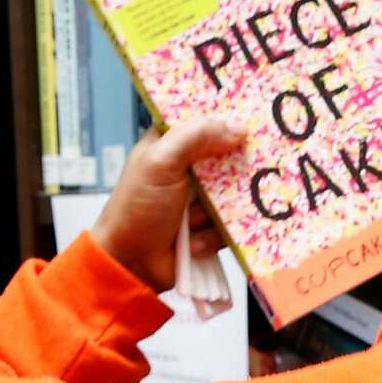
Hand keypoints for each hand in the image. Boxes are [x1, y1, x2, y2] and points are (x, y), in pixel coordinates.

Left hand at [91, 119, 247, 292]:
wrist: (130, 264)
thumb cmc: (135, 209)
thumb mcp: (160, 163)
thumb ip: (195, 137)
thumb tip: (237, 127)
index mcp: (170, 143)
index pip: (204, 119)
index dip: (227, 118)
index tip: (252, 118)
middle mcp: (188, 168)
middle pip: (228, 157)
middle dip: (233, 170)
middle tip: (237, 175)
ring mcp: (200, 198)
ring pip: (234, 194)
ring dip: (215, 211)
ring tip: (191, 220)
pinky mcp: (210, 226)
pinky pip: (231, 225)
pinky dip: (212, 235)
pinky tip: (191, 241)